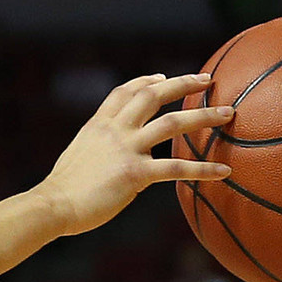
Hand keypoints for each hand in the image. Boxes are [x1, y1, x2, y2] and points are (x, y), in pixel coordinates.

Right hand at [35, 72, 233, 235]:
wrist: (53, 204)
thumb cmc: (62, 189)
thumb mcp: (79, 157)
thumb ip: (100, 150)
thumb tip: (118, 160)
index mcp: (98, 125)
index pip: (123, 92)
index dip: (144, 82)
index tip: (161, 77)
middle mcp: (114, 130)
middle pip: (152, 96)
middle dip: (182, 84)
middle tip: (207, 80)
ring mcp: (126, 149)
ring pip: (172, 123)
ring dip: (204, 116)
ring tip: (228, 114)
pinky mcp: (135, 173)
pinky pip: (176, 167)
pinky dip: (203, 169)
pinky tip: (224, 171)